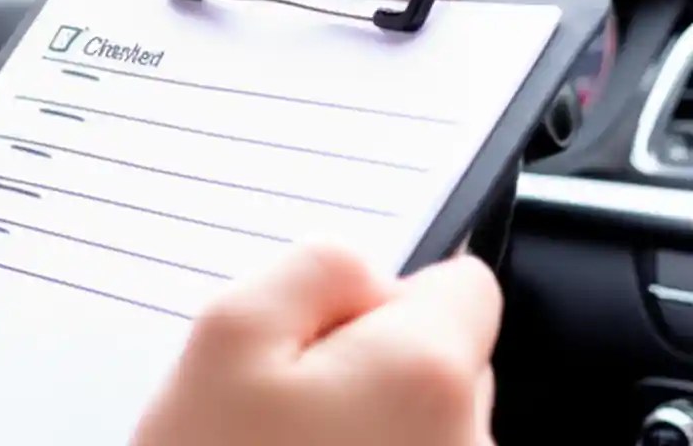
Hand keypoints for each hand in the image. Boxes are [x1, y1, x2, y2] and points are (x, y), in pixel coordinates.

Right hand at [132, 245, 501, 445]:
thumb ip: (313, 267)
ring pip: (417, 429)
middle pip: (440, 362)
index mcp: (427, 376)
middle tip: (280, 410)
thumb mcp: (225, 335)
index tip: (326, 336)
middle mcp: (469, 445)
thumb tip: (374, 273)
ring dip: (359, 433)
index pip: (461, 284)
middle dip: (365, 369)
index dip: (382, 298)